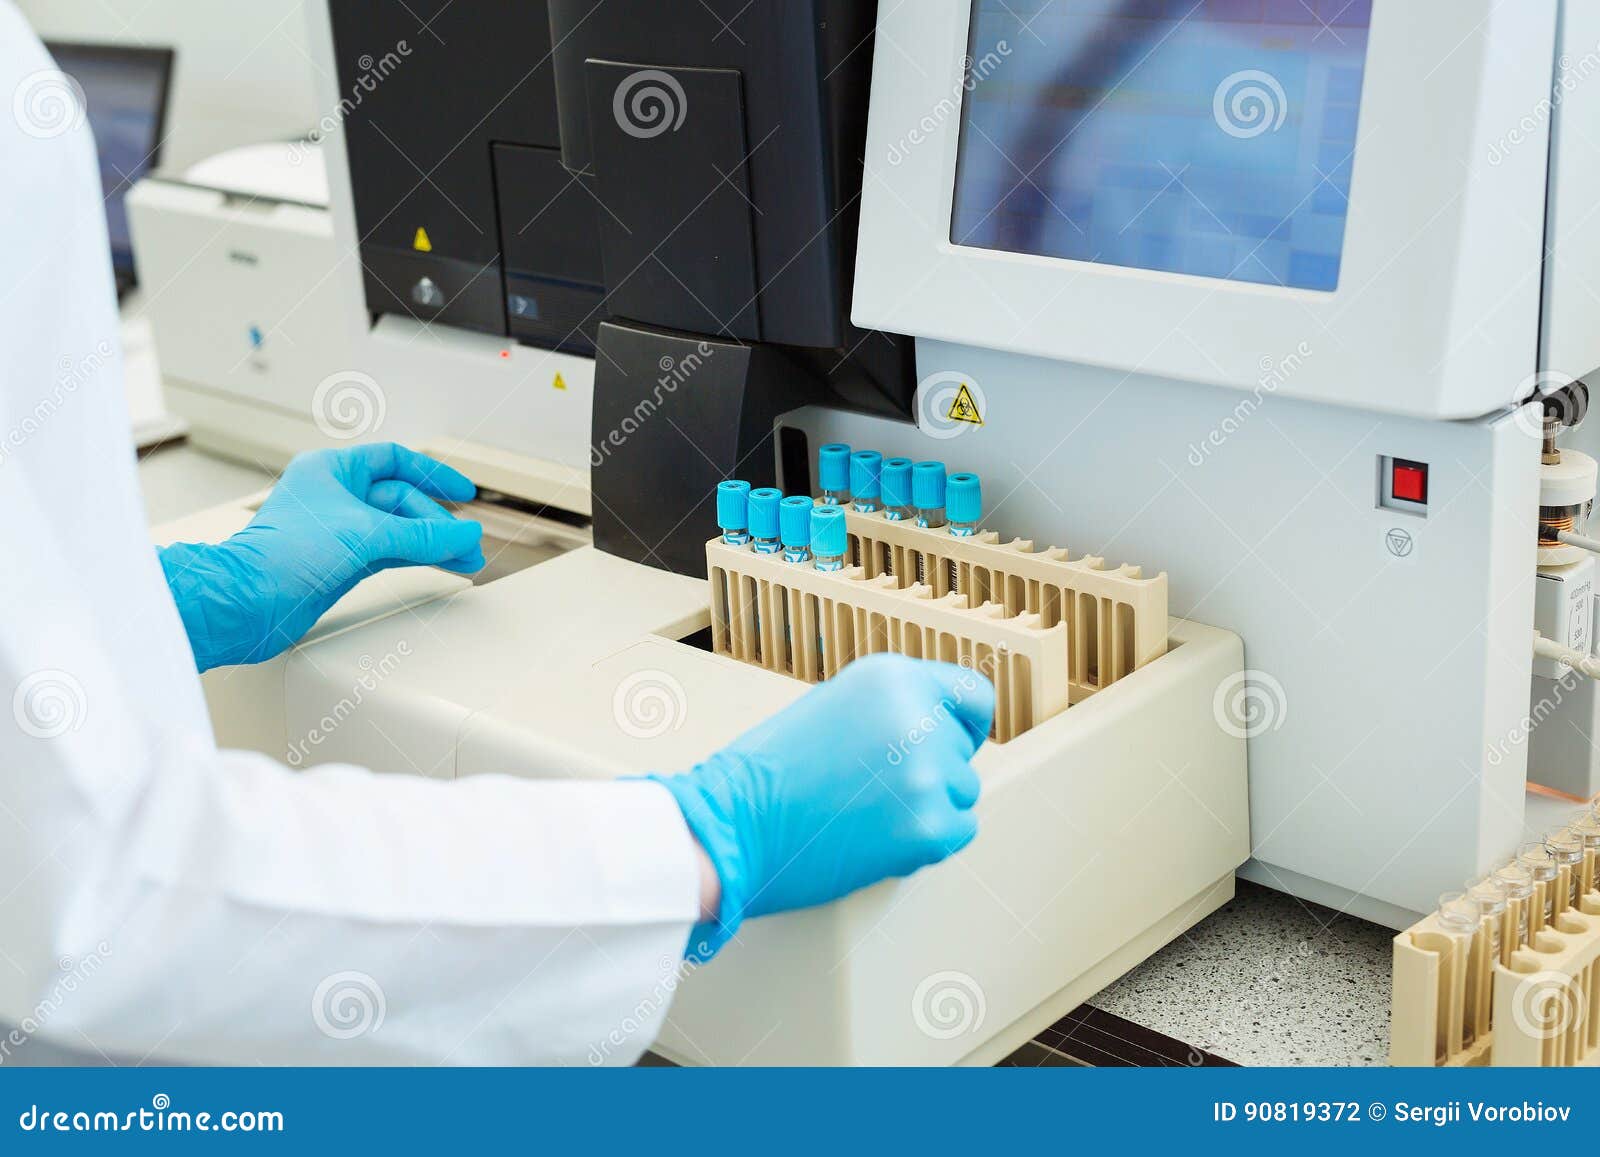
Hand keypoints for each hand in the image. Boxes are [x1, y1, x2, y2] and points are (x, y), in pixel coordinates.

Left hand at [159, 444, 483, 670]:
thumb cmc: (282, 555)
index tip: (463, 491)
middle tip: (467, 544)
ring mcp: (339, 531)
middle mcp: (335, 496)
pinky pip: (390, 553)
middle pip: (402, 499)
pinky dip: (417, 557)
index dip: (432, 474)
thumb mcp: (366, 535)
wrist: (245, 603)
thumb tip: (466, 534)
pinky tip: (440, 564)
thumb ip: (424, 535)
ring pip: (399, 530)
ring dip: (433, 543)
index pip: (394, 460)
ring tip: (465, 559)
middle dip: (438, 521)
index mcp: (331, 469)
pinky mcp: (340, 563)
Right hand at [652, 654, 993, 956]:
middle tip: (876, 790)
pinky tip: (878, 836)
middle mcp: (917, 717)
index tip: (949, 742)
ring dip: (928, 806)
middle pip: (962, 751)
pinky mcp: (929, 828)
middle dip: (932, 771)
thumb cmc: (769, 775)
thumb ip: (891, 710)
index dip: (961, 723)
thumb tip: (942, 733)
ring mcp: (927, 774)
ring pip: (962, 792)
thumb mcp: (834, 708)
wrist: (731, 828)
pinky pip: (959, 830)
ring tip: (867, 812)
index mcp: (893, 677)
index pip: (972, 695)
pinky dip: (927, 840)